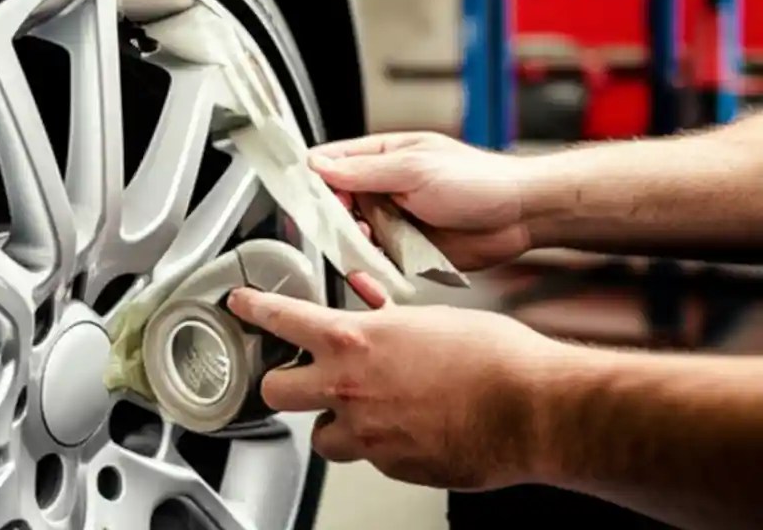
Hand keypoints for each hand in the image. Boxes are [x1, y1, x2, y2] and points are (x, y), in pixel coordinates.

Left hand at [228, 273, 562, 490]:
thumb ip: (388, 318)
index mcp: (354, 341)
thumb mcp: (430, 318)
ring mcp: (368, 434)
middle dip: (283, 386)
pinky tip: (410, 429)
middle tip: (299, 380)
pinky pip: (369, 459)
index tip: (240, 305)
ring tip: (365, 412)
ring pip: (321, 438)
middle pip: (276, 393)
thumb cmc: (494, 357)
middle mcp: (349, 389)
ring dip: (333, 425)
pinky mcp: (392, 467)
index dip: (253, 309)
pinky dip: (380, 446)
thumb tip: (372, 310)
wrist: (532, 408)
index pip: (282, 319)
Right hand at [309, 132, 531, 270]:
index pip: (332, 162)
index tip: (304, 195)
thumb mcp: (414, 169)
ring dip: (353, 242)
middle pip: (336, 203)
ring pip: (353, 235)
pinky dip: (371, 264)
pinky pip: (376, 260)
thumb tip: (319, 165)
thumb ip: (364, 170)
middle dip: (332, 217)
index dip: (313, 178)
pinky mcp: (405, 250)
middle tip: (338, 224)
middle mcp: (383, 188)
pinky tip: (376, 263)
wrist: (521, 218)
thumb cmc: (479, 181)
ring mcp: (393, 220)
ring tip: (366, 242)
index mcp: (383, 156)